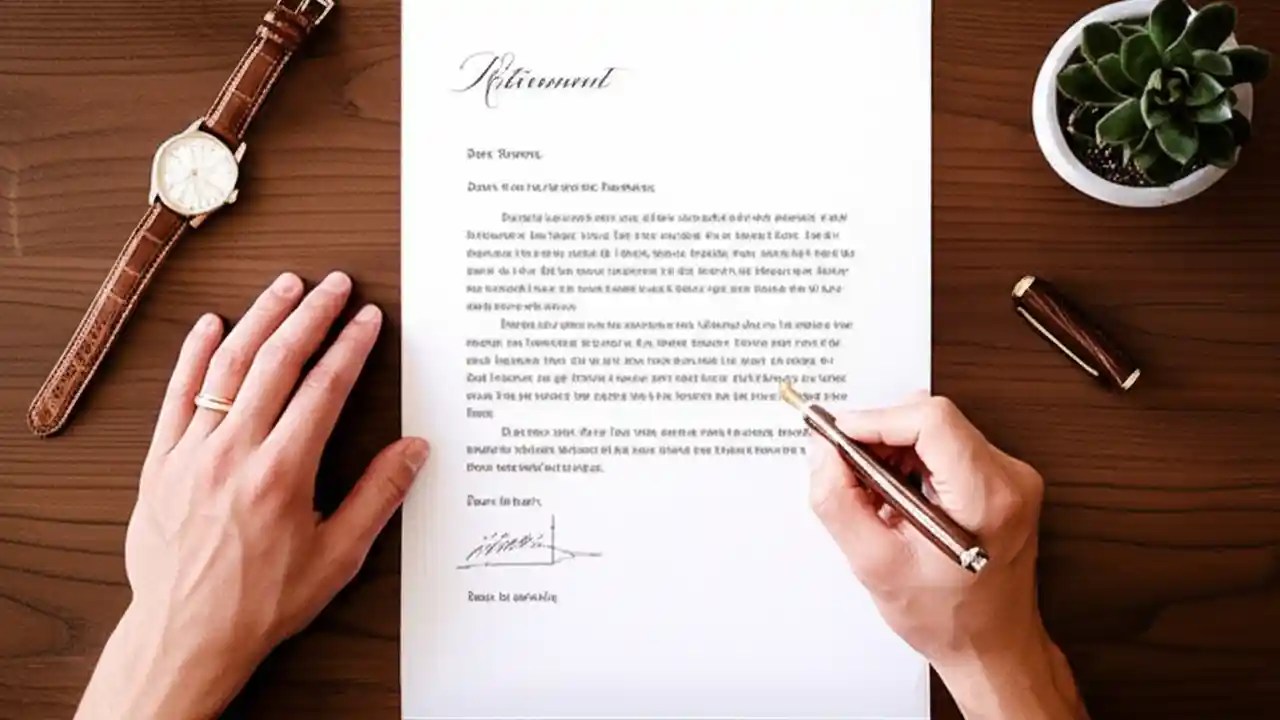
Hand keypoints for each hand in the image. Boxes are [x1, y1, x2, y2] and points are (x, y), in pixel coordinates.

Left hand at [75, 272, 428, 719]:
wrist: (186, 636)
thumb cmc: (262, 603)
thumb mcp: (337, 556)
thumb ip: (378, 496)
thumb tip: (414, 450)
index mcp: (282, 473)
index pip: (324, 389)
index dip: (350, 347)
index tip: (367, 319)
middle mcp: (234, 453)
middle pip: (277, 363)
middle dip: (311, 316)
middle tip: (334, 285)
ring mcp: (190, 453)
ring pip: (227, 368)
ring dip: (258, 319)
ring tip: (284, 286)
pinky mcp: (159, 463)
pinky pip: (175, 395)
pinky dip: (193, 355)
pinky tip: (210, 325)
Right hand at [808, 394, 1086, 719]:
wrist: (991, 646)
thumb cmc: (949, 618)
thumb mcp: (875, 564)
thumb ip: (839, 501)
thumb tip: (822, 452)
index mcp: (988, 498)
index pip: (930, 420)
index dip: (875, 419)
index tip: (839, 434)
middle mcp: (1009, 478)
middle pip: (930, 418)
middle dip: (878, 437)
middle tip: (847, 471)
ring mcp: (1009, 476)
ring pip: (934, 428)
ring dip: (892, 451)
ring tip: (874, 496)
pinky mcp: (1001, 479)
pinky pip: (945, 445)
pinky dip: (910, 462)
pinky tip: (896, 498)